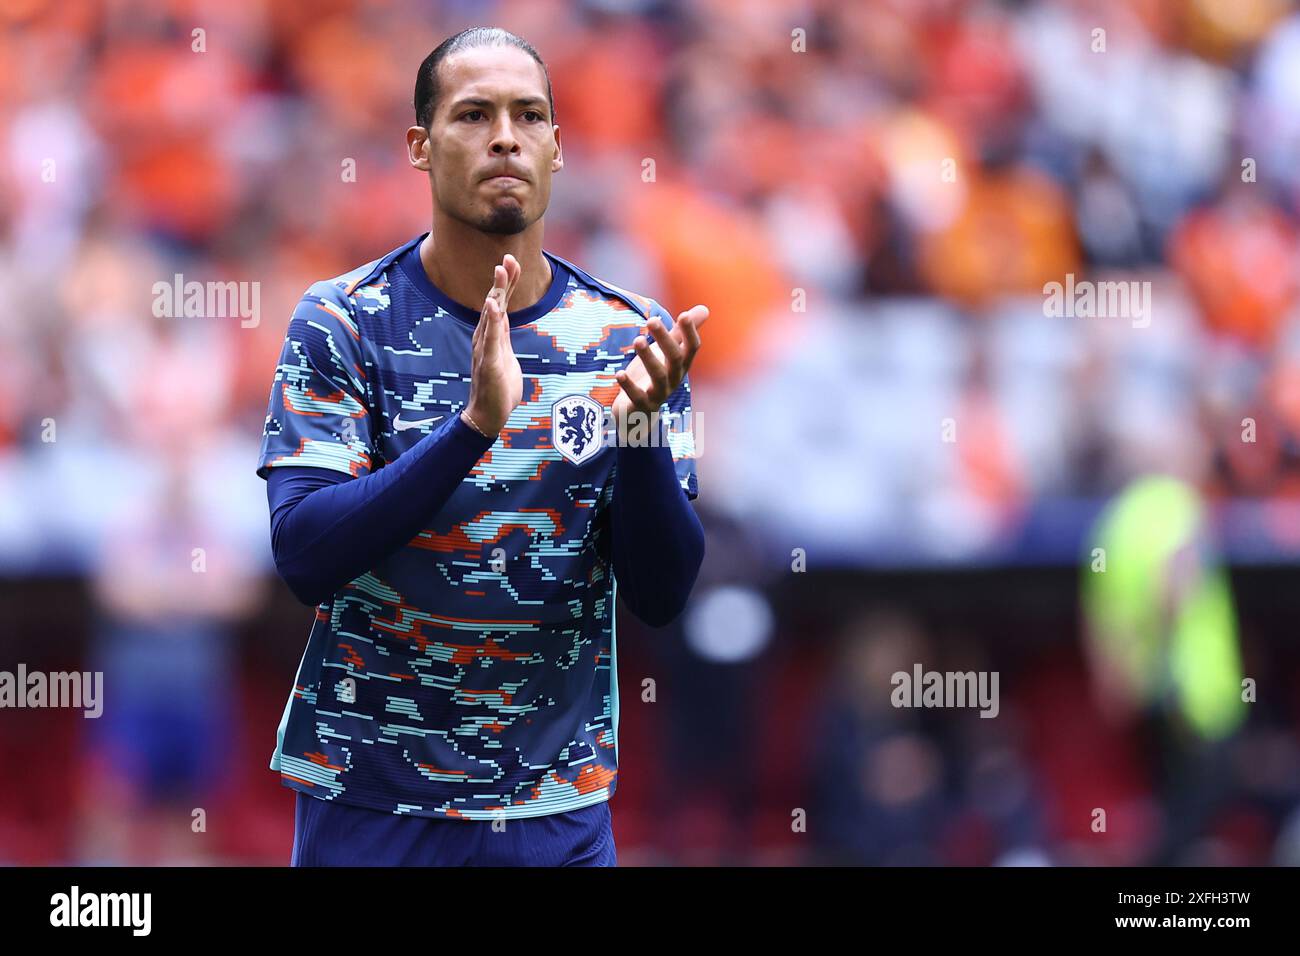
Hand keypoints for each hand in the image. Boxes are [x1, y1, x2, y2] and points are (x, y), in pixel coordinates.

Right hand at [463, 255, 523, 437]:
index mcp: (493, 335)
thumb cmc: (497, 387)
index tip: (512, 261)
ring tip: (500, 272)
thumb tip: (502, 317)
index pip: (501, 303)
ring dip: (497, 293)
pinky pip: (491, 338)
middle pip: (495, 303)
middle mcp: (486, 338)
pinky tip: (493, 305)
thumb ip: (502, 335)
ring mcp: (486, 349)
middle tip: (507, 257)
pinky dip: (492, 321)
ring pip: (492, 316)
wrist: (487, 415)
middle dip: (502, 280)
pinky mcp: (489, 363)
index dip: (506, 283)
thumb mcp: (504, 354)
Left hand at [613, 305, 707, 429]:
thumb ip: (682, 332)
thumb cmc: (655, 376)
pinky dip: (629, 386)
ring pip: (658, 376)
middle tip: (652, 320)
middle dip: (665, 339)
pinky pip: (637, 396)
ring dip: (648, 358)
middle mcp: (674, 378)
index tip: (684, 315)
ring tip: (638, 340)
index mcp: (681, 364)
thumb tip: (705, 308)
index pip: (692, 348)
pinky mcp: (641, 405)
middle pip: (675, 358)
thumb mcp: (668, 353)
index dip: (690, 333)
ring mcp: (659, 393)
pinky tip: (620, 374)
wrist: (639, 413)